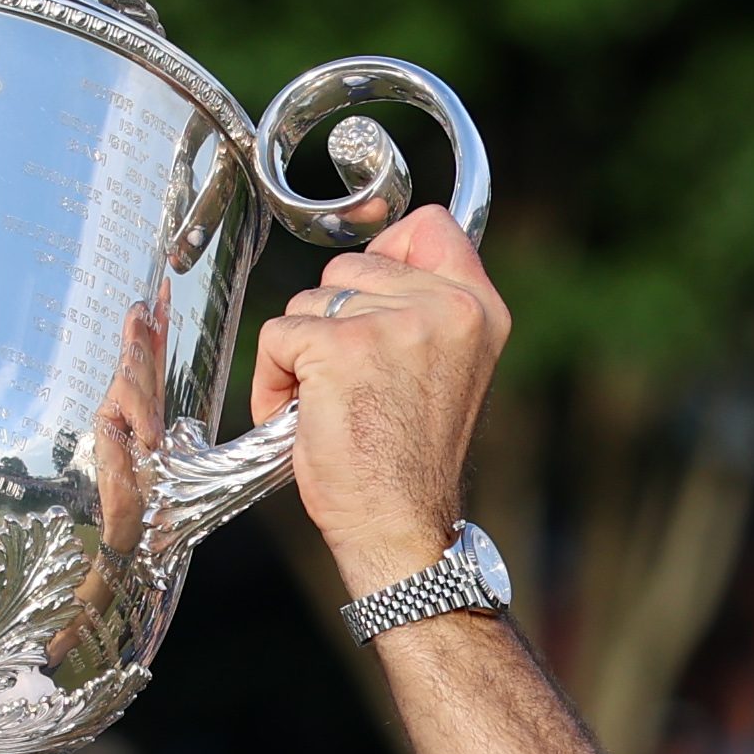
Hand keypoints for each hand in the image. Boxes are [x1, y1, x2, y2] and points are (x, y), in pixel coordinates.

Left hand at [242, 206, 508, 594]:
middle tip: (353, 384)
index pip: (429, 226)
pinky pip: (278, 335)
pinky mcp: (340, 347)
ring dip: (302, 353)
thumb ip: (427, 311)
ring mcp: (394, 324)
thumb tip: (379, 259)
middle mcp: (447, 308)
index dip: (386, 254)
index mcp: (480, 310)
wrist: (399, 526)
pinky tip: (302, 419)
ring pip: (309, 301)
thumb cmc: (410, 462)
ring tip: (331, 406)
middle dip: (333, 320)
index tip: (370, 300)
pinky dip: (274, 380)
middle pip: (351, 266)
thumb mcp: (448, 369)